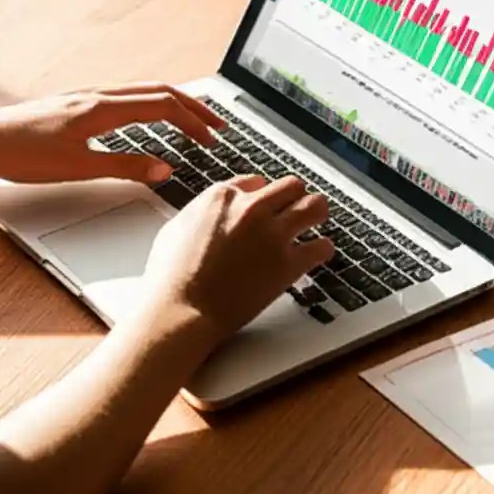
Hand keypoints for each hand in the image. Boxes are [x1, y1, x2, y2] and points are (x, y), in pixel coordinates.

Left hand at [0, 83, 224, 183]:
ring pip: (140, 92)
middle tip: (216, 125)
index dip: (193, 121)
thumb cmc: (20, 154)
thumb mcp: (77, 168)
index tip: (212, 138)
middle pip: (157, 92)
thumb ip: (124, 167)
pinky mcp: (73, 105)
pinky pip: (123, 98)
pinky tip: (144, 121)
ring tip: (189, 120)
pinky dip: (147, 106)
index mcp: (102, 108)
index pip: (162, 106)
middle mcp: (96, 96)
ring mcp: (84, 97)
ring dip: (170, 104)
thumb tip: (162, 168)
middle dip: (191, 107)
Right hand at [142, 175, 333, 347]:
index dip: (262, 195)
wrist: (181, 311)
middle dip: (293, 198)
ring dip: (316, 213)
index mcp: (221, 197)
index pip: (256, 181)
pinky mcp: (288, 264)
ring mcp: (273, 235)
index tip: (265, 206)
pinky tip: (315, 254)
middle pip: (291, 186)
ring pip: (315, 205)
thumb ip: (200, 213)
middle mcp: (251, 209)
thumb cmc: (171, 278)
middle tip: (295, 210)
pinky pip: (322, 246)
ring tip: (315, 222)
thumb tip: (210, 213)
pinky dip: (322, 249)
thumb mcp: (176, 228)